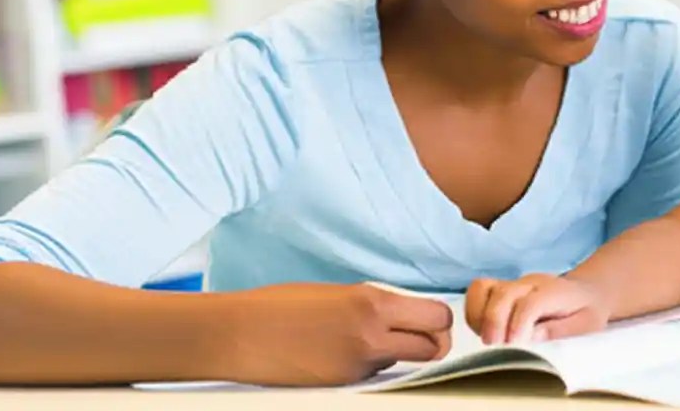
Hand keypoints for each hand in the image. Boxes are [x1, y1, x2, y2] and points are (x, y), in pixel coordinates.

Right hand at [221, 282, 452, 385]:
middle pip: (435, 347)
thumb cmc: (282, 306)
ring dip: (403, 358)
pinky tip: (345, 356)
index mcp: (372, 303)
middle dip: (434, 344)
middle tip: (420, 339)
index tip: (430, 320)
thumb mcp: (338, 293)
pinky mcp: (344, 387)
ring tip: (377, 345)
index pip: (438, 316)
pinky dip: (372, 369)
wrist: (240, 335)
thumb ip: (375, 305)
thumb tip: (404, 318)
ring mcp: (359, 366)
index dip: (440, 320)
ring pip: (407, 365)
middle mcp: (372, 336)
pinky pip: (376, 377)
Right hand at [466, 274, 609, 345]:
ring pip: (483, 288)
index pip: (530, 303)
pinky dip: (473, 312)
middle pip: (503, 293)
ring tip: (489, 340)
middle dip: (495, 322)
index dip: (518, 325)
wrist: (587, 292)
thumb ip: (560, 330)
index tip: (514, 346)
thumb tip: (532, 336)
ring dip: (479, 316)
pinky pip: (477, 292)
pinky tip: (484, 332)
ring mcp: (513, 283)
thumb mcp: (586, 326)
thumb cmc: (586, 312)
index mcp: (554, 292)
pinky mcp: (501, 288)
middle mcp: (530, 283)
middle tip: (497, 348)